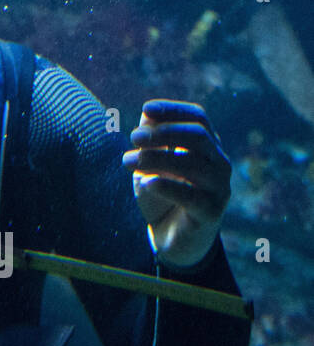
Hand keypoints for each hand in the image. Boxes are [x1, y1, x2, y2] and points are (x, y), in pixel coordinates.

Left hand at [122, 100, 230, 269]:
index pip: (198, 118)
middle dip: (164, 133)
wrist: (172, 235)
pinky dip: (167, 186)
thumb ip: (152, 139)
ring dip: (156, 159)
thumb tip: (147, 115)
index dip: (174, 110)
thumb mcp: (152, 162)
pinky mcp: (211, 213)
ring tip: (127, 161)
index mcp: (207, 146)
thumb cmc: (162, 191)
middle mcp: (219, 163)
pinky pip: (191, 197)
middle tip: (133, 137)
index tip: (146, 109)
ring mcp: (219, 188)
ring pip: (192, 165)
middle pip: (198, 136)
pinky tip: (146, 182)